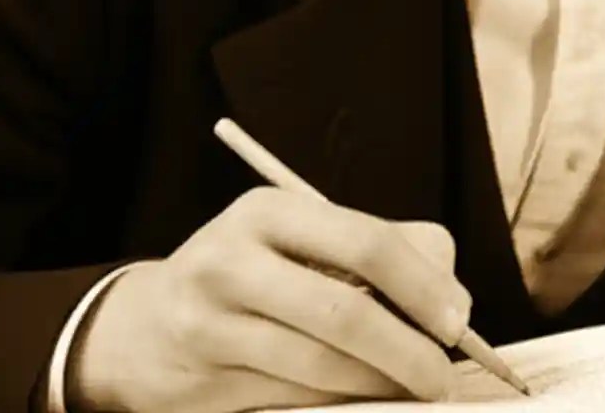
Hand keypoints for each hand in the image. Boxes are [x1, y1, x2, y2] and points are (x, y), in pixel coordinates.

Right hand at [69, 187, 471, 412]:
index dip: (424, 286)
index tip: (458, 321)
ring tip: (411, 388)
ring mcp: (210, 323)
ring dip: (381, 384)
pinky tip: (363, 397)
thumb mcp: (308, 240)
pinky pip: (295, 397)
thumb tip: (454, 299)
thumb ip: (388, 252)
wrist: (145, 327)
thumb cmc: (256, 276)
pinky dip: (343, 401)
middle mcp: (232, 260)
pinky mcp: (203, 379)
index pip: (368, 243)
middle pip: (346, 311)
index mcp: (271, 211)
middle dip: (409, 350)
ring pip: (323, 365)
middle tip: (443, 375)